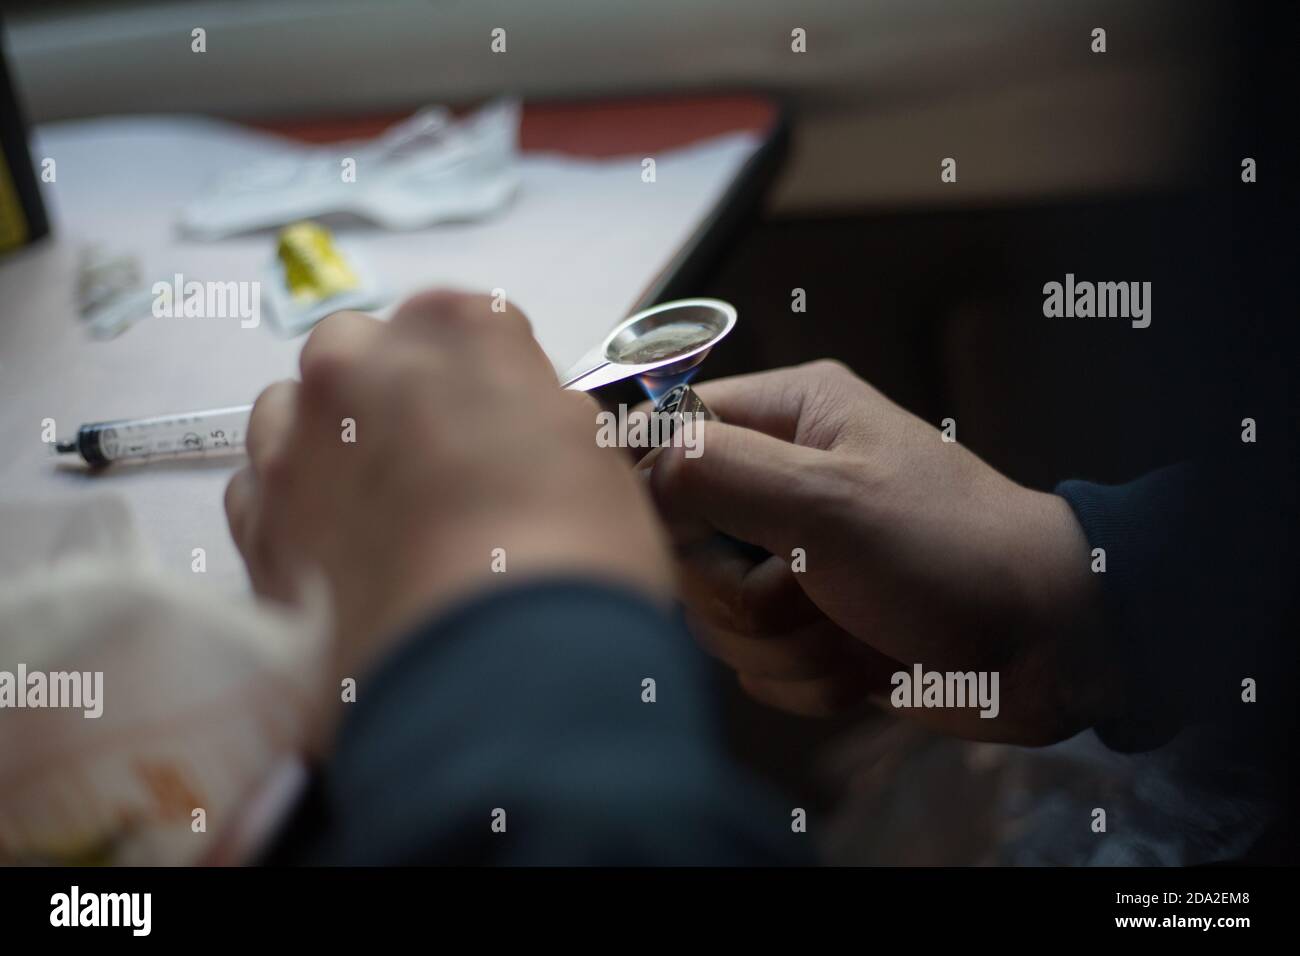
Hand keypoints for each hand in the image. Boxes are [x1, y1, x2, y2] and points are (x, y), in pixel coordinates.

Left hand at [225, 290, 671, 698]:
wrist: (490, 671)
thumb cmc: (571, 553)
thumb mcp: (593, 462)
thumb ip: (541, 423)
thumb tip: (520, 437)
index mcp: (458, 328)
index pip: (472, 325)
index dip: (493, 381)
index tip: (509, 428)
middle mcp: (359, 364)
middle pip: (363, 351)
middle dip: (391, 391)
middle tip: (438, 464)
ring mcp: (293, 440)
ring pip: (291, 409)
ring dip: (326, 438)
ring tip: (375, 511)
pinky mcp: (253, 522)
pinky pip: (257, 486)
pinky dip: (289, 504)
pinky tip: (333, 551)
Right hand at [645, 360, 1111, 743]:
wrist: (1046, 648)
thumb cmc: (948, 551)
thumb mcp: (829, 501)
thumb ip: (717, 469)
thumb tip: (634, 459)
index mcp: (789, 417)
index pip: (666, 433)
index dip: (660, 493)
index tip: (696, 535)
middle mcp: (780, 480)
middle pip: (680, 542)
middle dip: (740, 593)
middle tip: (806, 589)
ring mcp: (793, 558)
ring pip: (714, 616)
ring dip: (783, 643)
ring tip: (854, 630)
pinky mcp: (808, 625)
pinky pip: (753, 662)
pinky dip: (806, 677)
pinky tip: (863, 664)